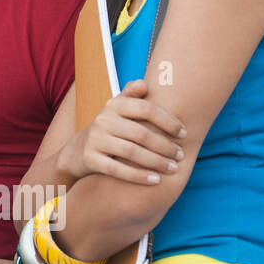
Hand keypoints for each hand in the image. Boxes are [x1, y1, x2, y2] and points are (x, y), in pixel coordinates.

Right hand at [58, 79, 186, 184]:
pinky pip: (118, 170)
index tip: (184, 133)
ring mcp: (95, 140)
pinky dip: (139, 176)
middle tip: (181, 155)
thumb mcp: (118, 108)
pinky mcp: (90, 159)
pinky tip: (156, 180)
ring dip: (156, 162)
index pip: (146, 109)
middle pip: (141, 133)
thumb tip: (144, 83)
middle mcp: (102, 120)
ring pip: (131, 152)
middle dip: (165, 146)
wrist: (80, 150)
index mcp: (113, 105)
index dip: (168, 121)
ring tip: (173, 168)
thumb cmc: (111, 128)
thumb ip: (132, 95)